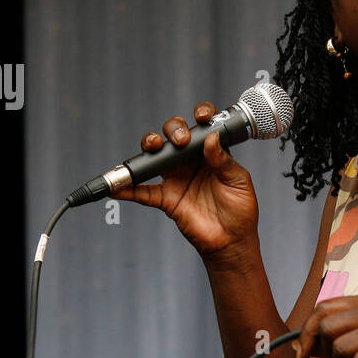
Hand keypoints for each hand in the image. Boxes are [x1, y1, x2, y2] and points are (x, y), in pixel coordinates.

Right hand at [113, 102, 259, 259]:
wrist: (231, 242)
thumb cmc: (240, 210)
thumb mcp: (238, 181)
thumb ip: (223, 160)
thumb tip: (211, 138)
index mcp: (211, 154)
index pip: (202, 128)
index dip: (200, 116)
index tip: (201, 116)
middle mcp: (190, 162)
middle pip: (173, 136)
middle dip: (172, 130)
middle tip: (180, 140)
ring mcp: (176, 179)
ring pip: (155, 157)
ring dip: (149, 148)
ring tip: (152, 147)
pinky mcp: (166, 199)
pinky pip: (142, 192)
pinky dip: (128, 189)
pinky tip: (117, 186)